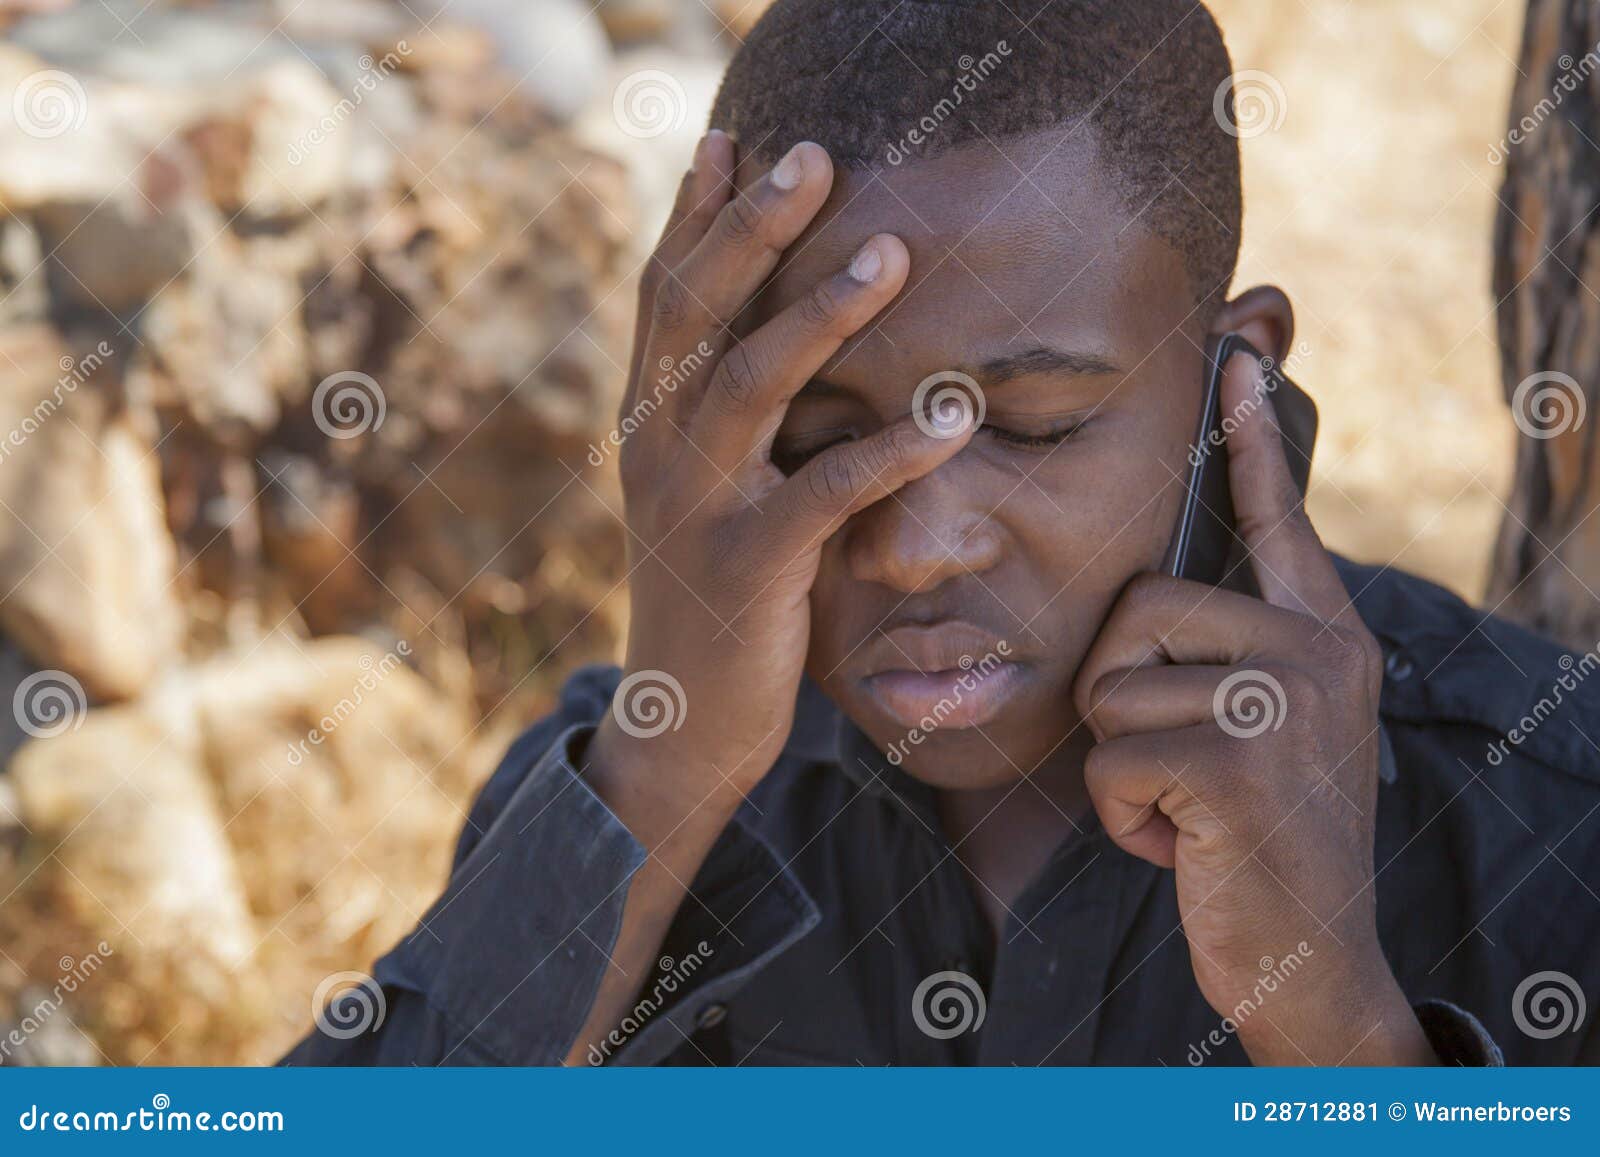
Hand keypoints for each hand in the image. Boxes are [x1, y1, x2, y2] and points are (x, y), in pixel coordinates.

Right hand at [590, 133, 973, 799]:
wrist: (678, 727)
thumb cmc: (711, 602)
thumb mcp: (700, 500)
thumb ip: (724, 425)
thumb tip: (772, 349)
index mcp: (649, 425)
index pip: (665, 300)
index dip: (693, 217)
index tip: (729, 140)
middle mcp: (660, 450)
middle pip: (699, 314)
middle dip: (753, 228)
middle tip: (814, 156)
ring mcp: (700, 506)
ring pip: (755, 384)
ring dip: (823, 313)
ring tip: (893, 254)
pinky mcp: (752, 567)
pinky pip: (824, 493)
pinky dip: (889, 453)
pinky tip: (948, 419)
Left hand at [1073, 351, 1434, 1064]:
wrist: (1311, 959)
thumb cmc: (1260, 841)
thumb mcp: (1265, 734)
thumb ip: (1232, 659)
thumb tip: (1151, 603)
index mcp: (1323, 637)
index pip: (1276, 521)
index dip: (1248, 439)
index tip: (1229, 355)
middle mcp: (1316, 653)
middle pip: (1139, 608)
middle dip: (1121, 694)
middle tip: (1177, 762)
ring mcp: (1285, 704)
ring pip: (1112, 686)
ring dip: (1123, 765)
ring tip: (1187, 806)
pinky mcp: (1241, 762)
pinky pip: (1111, 756)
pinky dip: (1123, 815)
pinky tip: (1181, 843)